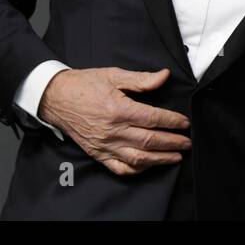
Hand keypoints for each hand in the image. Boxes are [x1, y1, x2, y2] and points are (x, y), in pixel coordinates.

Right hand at [39, 67, 190, 175]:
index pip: (153, 119)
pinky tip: (149, 165)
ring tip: (176, 157)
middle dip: (173, 143)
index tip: (185, 123)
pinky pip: (120, 167)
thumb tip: (164, 76)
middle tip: (187, 142)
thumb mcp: (113, 75)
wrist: (57, 98)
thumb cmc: (85, 84)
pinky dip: (137, 169)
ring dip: (160, 159)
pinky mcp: (98, 154)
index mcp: (119, 109)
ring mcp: (105, 145)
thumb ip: (141, 79)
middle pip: (150, 141)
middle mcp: (113, 130)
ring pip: (138, 158)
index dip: (172, 122)